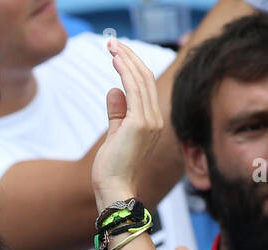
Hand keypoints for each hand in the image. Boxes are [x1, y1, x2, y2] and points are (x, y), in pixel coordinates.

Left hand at [90, 39, 163, 208]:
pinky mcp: (140, 124)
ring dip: (126, 60)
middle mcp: (156, 120)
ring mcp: (150, 121)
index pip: (146, 87)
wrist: (114, 189)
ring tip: (112, 45)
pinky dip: (125, 72)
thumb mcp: (115, 135)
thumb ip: (117, 113)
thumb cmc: (113, 169)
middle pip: (146, 78)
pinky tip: (116, 60)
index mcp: (152, 123)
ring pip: (140, 81)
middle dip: (129, 57)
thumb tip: (114, 89)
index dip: (132, 67)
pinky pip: (134, 90)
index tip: (118, 53)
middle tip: (113, 42)